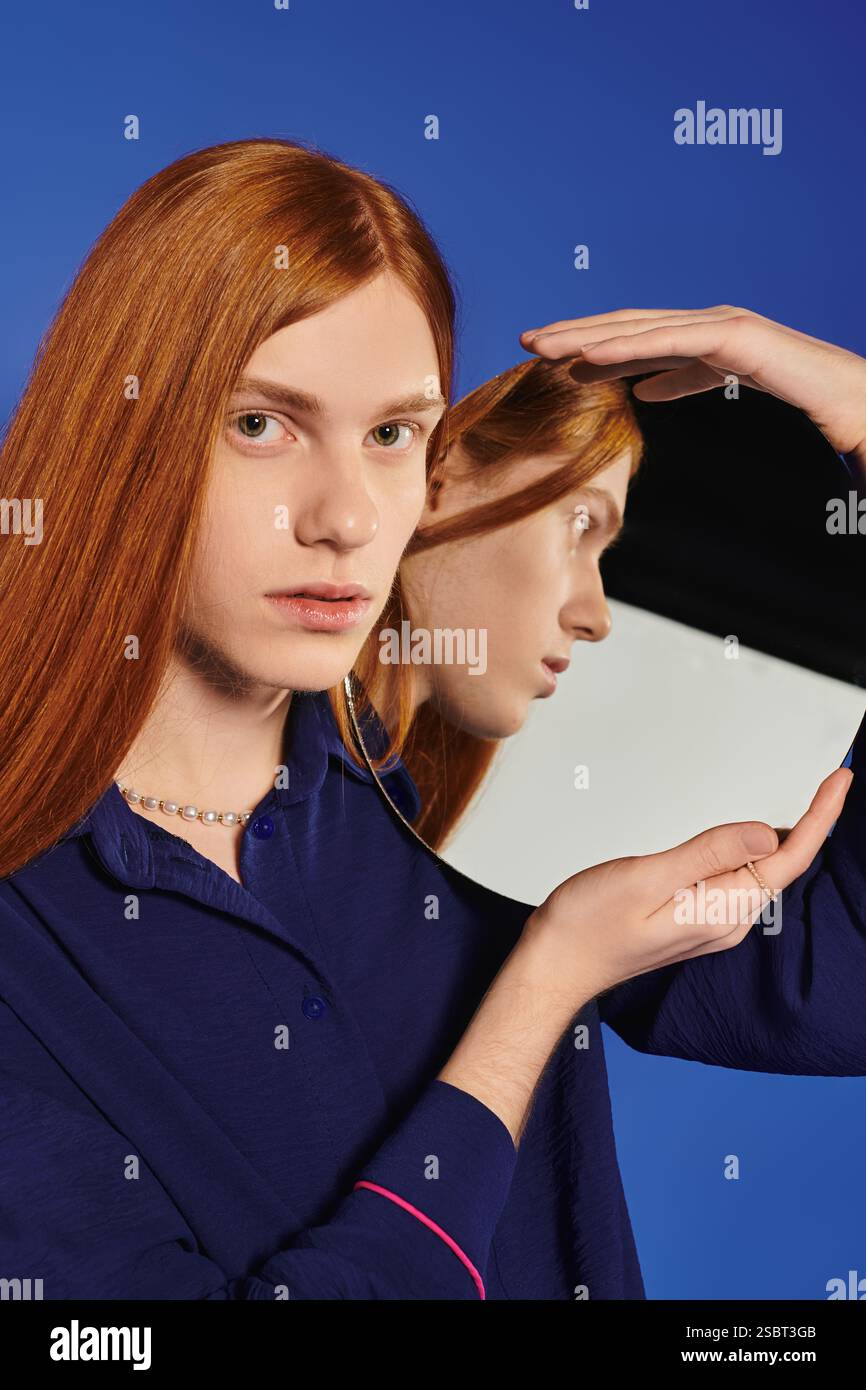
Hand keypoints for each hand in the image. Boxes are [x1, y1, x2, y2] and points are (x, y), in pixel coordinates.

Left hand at [520, 306, 865, 465]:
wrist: (849, 395)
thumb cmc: (793, 391)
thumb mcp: (716, 383)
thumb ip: (679, 379)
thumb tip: (641, 390)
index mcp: (697, 330)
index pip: (630, 335)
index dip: (586, 341)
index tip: (544, 355)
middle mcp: (703, 319)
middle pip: (625, 325)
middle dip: (573, 333)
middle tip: (525, 342)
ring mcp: (719, 323)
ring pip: (640, 329)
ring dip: (587, 336)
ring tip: (542, 348)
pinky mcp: (733, 337)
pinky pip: (671, 343)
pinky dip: (628, 348)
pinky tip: (590, 358)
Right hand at [520, 767, 851, 1002]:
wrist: (554, 964)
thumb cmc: (587, 926)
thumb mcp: (646, 879)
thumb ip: (707, 854)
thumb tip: (764, 831)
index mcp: (721, 911)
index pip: (788, 859)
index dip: (819, 817)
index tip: (839, 781)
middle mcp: (724, 920)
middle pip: (782, 864)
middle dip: (810, 822)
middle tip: (829, 780)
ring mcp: (708, 920)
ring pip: (758, 870)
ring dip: (781, 833)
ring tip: (800, 796)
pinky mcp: (690, 915)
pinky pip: (733, 877)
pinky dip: (748, 847)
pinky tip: (745, 831)